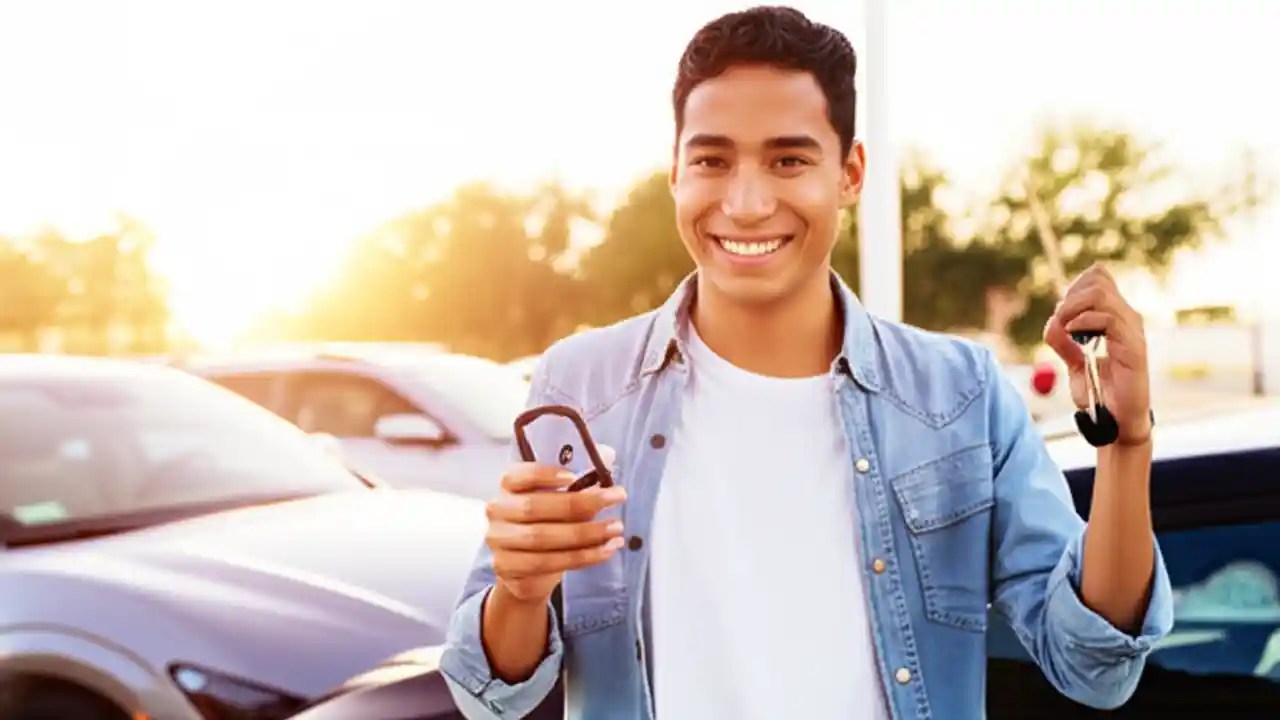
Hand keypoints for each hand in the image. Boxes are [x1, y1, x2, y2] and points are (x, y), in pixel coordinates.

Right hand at [485, 454, 626, 604]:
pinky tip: (605, 551)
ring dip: (584, 534)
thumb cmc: (547, 524)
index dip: (543, 475)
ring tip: (616, 531)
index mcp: (509, 486)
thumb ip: (582, 477)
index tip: (573, 476)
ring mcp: (499, 541)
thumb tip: (606, 455)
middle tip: (616, 499)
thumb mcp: (563, 499)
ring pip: (541, 538)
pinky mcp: (508, 567)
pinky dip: (580, 557)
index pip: (518, 475)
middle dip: (579, 504)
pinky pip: (546, 563)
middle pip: (534, 507)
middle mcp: (498, 510)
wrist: (526, 569)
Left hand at [1043, 263, 1152, 445]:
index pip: (1099, 277)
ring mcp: (1132, 331)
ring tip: (1063, 328)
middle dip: (1069, 296)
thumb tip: (1051, 322)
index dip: (1075, 285)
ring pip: (1101, 294)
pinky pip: (1109, 319)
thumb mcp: (1073, 363)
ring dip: (1072, 307)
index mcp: (1115, 317)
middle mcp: (1127, 319)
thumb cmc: (1100, 392)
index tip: (1061, 310)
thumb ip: (1062, 342)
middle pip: (1098, 280)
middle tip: (1059, 321)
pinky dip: (1083, 322)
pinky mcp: (1133, 347)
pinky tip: (1073, 336)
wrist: (1116, 421)